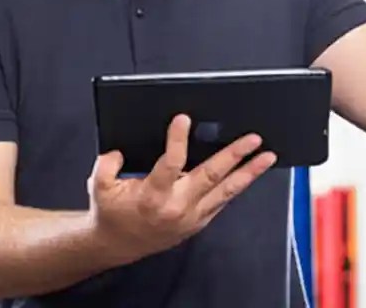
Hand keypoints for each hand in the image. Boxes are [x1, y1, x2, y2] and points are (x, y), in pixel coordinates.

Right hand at [86, 114, 276, 259]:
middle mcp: (176, 207)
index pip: (170, 164)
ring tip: (267, 156)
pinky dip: (237, 186)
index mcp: (152, 196)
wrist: (116, 246)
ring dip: (248, 173)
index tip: (183, 118)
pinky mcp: (198, 222)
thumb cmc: (110, 213)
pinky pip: (222, 201)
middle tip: (253, 139)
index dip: (177, 140)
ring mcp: (191, 217)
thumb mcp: (98, 185)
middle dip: (234, 155)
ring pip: (226, 191)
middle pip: (211, 176)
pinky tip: (250, 172)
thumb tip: (121, 148)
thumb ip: (108, 163)